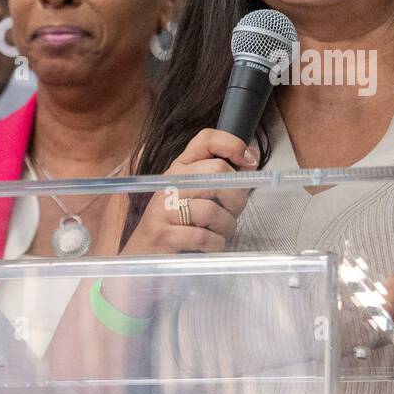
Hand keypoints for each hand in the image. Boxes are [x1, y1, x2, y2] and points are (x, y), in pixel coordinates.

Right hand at [121, 129, 256, 254]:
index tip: (250, 163)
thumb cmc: (178, 225)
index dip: (233, 145)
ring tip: (219, 234)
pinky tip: (209, 247)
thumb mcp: (196, 196)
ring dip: (226, 227)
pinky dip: (215, 245)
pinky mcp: (163, 234)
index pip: (206, 139)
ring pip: (212, 210)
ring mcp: (163, 207)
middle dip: (237, 197)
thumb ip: (220, 180)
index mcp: (180, 169)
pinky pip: (203, 237)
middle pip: (217, 172)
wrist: (143, 254)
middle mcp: (170, 182)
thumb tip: (251, 161)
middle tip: (234, 212)